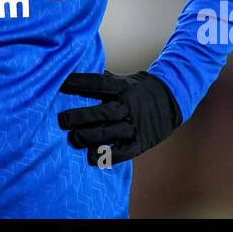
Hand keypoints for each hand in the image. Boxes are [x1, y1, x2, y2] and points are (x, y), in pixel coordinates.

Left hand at [57, 70, 181, 166]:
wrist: (172, 99)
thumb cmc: (140, 89)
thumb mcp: (125, 80)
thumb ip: (104, 81)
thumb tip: (77, 74)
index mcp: (123, 88)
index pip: (99, 84)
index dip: (79, 83)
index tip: (60, 84)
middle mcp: (128, 106)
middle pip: (102, 112)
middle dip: (80, 117)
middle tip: (61, 120)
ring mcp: (134, 125)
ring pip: (110, 133)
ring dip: (89, 137)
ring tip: (73, 139)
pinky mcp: (140, 142)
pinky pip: (122, 152)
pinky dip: (106, 156)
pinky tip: (90, 158)